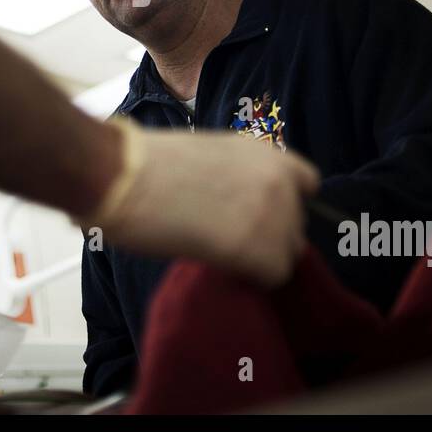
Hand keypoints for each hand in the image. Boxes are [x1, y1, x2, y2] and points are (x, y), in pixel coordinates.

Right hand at [88, 126, 318, 286]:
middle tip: (226, 237)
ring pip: (287, 254)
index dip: (281, 205)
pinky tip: (217, 264)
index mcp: (267, 154)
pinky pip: (273, 277)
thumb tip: (242, 204)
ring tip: (217, 252)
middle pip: (296, 225)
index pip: (307, 186)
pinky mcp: (261, 250)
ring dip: (258, 258)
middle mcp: (280, 182)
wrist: (124, 177)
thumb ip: (240, 177)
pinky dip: (250, 278)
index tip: (255, 215)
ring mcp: (275, 216)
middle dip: (268, 234)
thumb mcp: (211, 155)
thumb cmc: (149, 164)